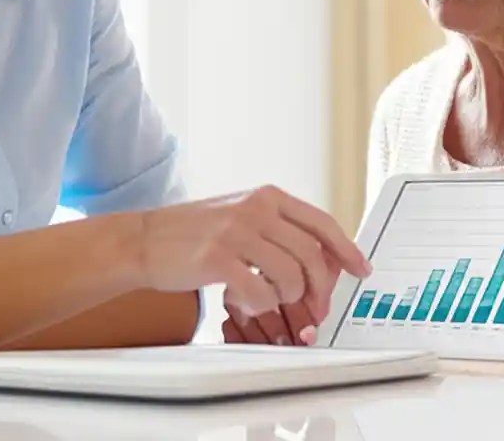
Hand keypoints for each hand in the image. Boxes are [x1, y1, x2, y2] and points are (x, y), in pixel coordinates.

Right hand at [132, 186, 370, 316]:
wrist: (143, 239)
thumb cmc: (194, 234)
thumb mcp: (241, 216)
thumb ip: (278, 230)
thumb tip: (321, 260)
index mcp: (267, 196)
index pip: (322, 223)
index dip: (346, 250)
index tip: (360, 270)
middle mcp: (255, 209)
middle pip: (311, 253)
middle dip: (322, 287)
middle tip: (318, 307)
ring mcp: (236, 232)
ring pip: (290, 274)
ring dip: (289, 296)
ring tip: (273, 299)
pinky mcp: (217, 258)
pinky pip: (260, 290)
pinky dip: (262, 303)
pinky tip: (249, 301)